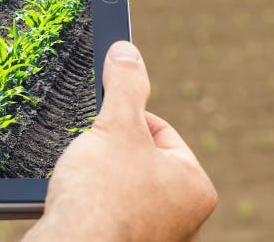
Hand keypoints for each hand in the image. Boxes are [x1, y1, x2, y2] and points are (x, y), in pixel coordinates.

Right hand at [24, 41, 216, 241]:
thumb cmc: (101, 194)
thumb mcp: (116, 126)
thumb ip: (125, 85)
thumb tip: (127, 51)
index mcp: (194, 187)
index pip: (160, 131)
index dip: (126, 120)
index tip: (104, 125)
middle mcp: (182, 219)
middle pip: (139, 159)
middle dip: (111, 152)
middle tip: (90, 155)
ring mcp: (153, 237)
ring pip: (120, 188)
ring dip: (99, 179)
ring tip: (83, 182)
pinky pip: (107, 214)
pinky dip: (91, 205)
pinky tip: (79, 205)